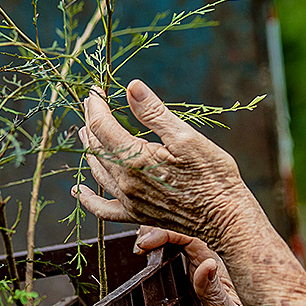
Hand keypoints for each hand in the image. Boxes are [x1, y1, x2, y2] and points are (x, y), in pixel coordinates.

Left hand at [72, 80, 256, 241]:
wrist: (226, 217)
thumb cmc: (213, 176)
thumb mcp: (187, 137)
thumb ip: (154, 113)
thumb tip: (132, 87)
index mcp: (135, 159)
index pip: (103, 126)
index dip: (96, 105)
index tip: (95, 90)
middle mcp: (125, 182)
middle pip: (96, 147)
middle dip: (91, 122)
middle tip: (91, 104)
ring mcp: (129, 201)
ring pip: (98, 171)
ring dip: (89, 149)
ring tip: (85, 133)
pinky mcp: (137, 215)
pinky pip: (104, 209)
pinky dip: (88, 199)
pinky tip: (79, 191)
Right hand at [133, 226, 268, 305]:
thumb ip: (214, 295)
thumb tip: (207, 264)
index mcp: (220, 273)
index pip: (192, 240)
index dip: (167, 234)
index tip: (144, 242)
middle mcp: (210, 274)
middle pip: (183, 239)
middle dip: (159, 231)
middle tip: (137, 242)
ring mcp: (199, 284)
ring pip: (177, 252)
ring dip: (158, 243)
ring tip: (139, 246)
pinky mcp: (190, 296)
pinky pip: (174, 270)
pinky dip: (157, 260)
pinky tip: (145, 260)